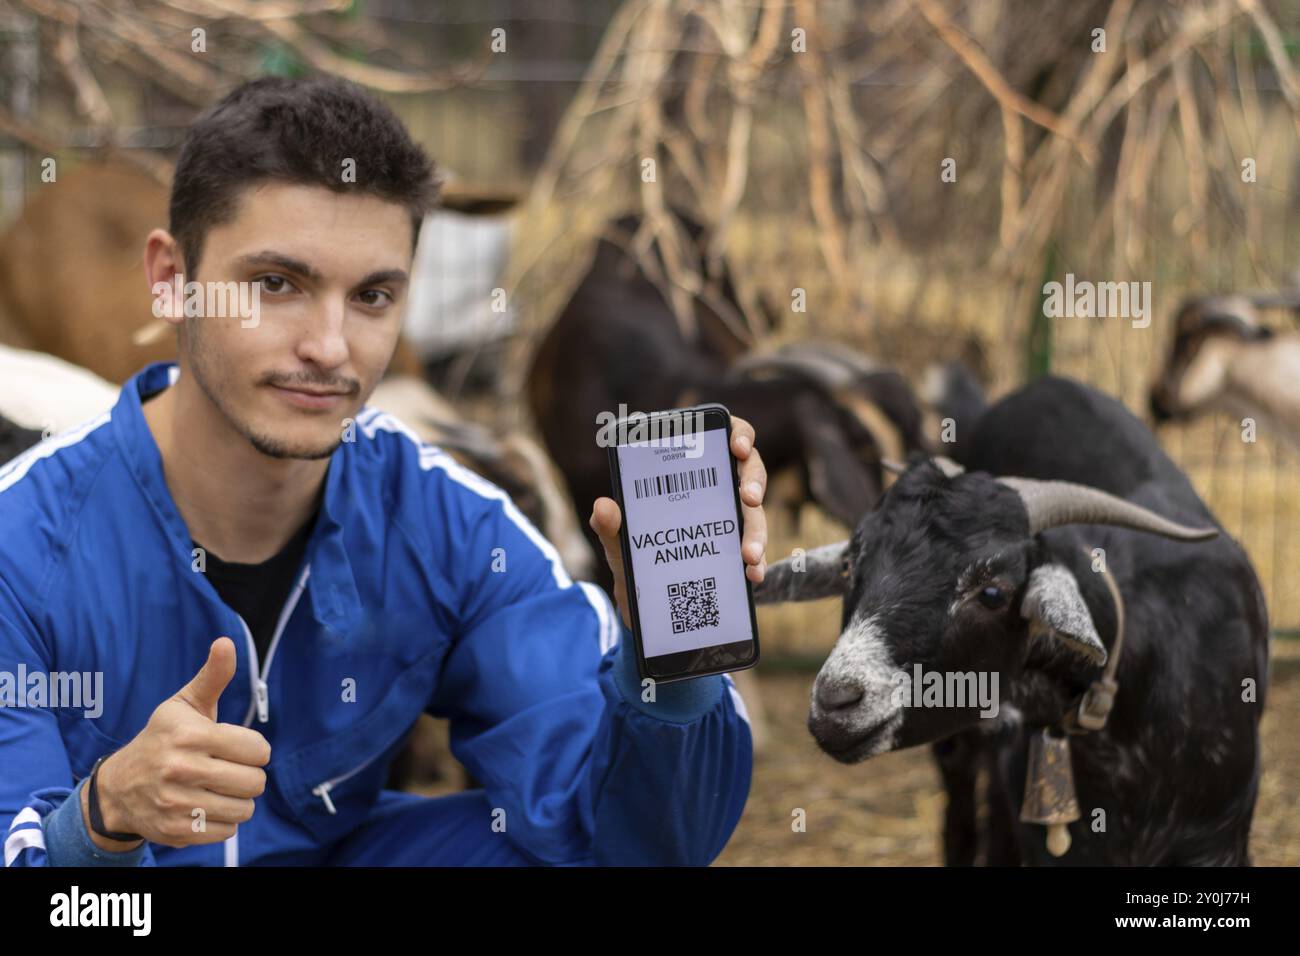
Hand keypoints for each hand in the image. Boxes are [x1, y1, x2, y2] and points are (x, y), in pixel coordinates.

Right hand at [84, 637, 270, 849]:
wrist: (119, 786)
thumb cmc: (163, 738)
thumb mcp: (184, 704)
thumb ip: (212, 676)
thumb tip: (225, 642)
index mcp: (191, 736)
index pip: (258, 750)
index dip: (254, 749)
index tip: (237, 747)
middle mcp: (183, 770)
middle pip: (255, 782)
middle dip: (248, 775)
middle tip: (229, 769)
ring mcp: (178, 804)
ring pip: (245, 809)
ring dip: (238, 799)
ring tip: (219, 788)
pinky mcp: (176, 831)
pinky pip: (227, 830)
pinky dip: (223, 820)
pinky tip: (205, 806)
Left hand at [590, 415, 768, 630]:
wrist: (642, 596)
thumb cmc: (633, 551)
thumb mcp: (618, 538)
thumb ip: (609, 523)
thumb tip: (603, 506)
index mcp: (692, 471)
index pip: (725, 438)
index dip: (739, 434)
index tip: (738, 447)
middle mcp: (718, 490)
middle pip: (750, 472)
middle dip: (754, 482)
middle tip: (748, 498)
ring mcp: (731, 520)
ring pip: (755, 516)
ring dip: (756, 532)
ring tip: (748, 554)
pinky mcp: (737, 551)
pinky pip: (754, 552)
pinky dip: (757, 564)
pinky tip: (752, 574)